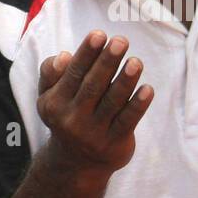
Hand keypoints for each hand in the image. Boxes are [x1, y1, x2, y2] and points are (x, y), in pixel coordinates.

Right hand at [36, 30, 152, 177]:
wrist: (76, 163)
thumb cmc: (66, 117)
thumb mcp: (49, 98)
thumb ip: (51, 74)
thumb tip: (64, 56)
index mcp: (55, 103)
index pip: (73, 74)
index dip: (87, 54)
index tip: (99, 35)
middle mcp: (72, 118)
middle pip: (92, 86)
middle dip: (107, 62)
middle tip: (121, 41)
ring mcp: (93, 133)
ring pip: (112, 102)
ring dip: (125, 81)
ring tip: (136, 61)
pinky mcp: (114, 143)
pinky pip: (127, 121)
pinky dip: (138, 105)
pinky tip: (148, 89)